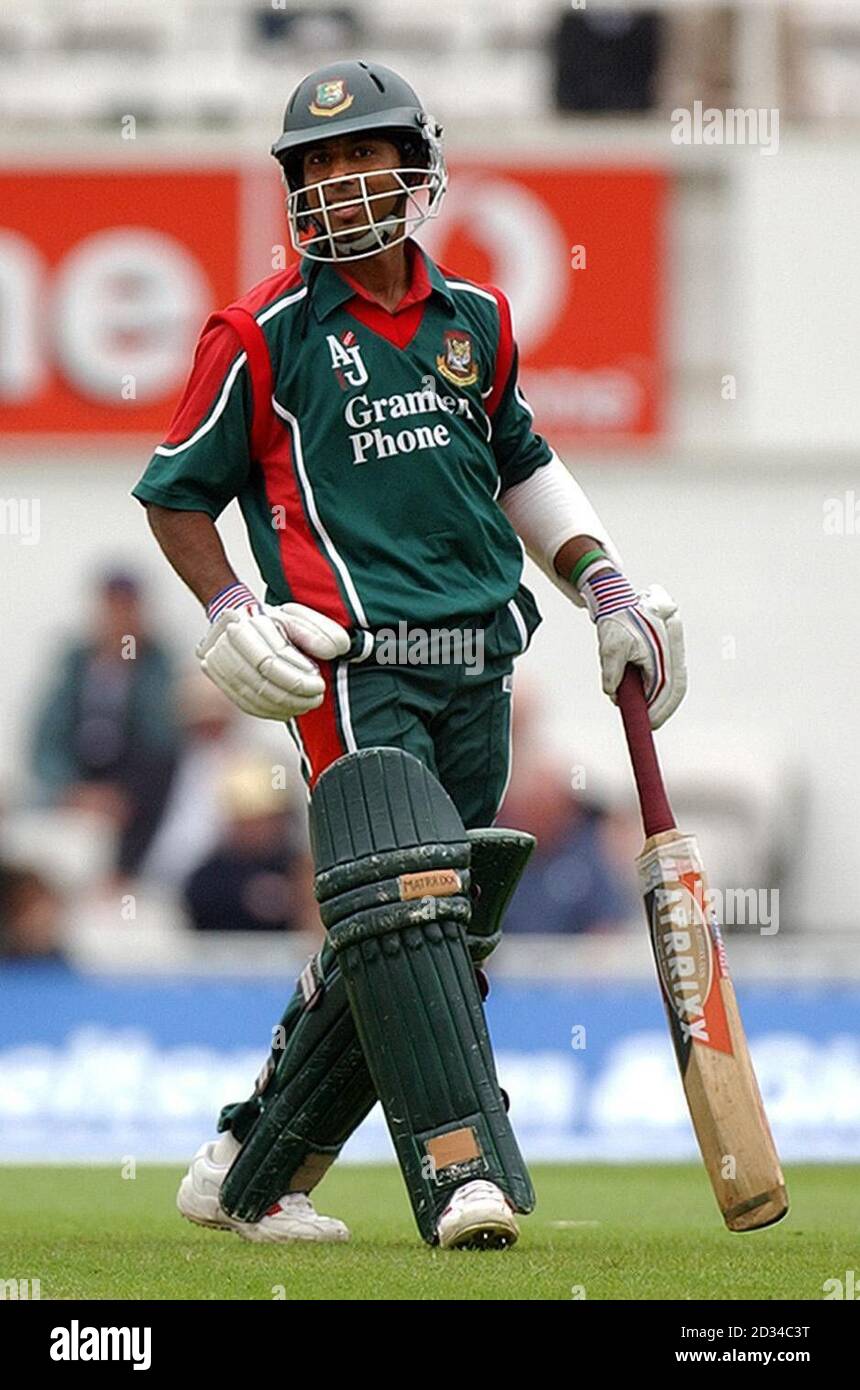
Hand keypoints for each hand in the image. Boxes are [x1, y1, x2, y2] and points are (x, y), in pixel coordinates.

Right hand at [196, 600, 350, 720]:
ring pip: (253, 696)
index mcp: (246, 623)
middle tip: (317, 698)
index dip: (297, 678)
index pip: (272, 660)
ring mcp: (217, 662)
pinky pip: (245, 703)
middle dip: (293, 696)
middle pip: (261, 681)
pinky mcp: (218, 679)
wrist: (241, 622)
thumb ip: (318, 631)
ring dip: (284, 706)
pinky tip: (289, 710)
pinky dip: (270, 711)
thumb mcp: (298, 618)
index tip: (319, 685)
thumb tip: (333, 650)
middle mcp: (225, 643)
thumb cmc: (275, 622)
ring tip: (307, 704)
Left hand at [584, 572, 686, 728]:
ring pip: (674, 683)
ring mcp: (673, 649)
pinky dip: (659, 690)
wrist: (619, 599)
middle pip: (676, 687)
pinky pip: (670, 675)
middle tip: (650, 725)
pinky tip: (647, 700)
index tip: (649, 723)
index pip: (668, 685)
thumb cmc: (615, 621)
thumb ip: (612, 672)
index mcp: (663, 647)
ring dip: (661, 701)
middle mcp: (673, 648)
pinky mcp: (668, 650)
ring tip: (646, 714)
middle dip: (664, 709)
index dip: (660, 707)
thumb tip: (613, 695)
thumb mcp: (609, 647)